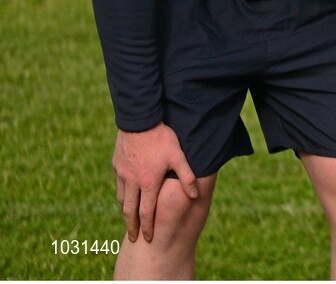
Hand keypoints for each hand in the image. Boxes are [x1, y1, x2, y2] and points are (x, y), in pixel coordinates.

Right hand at [113, 123, 198, 242]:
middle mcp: (133, 182)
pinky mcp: (117, 165)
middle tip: (132, 238)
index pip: (147, 212)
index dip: (148, 227)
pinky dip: (122, 194)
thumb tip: (195, 195)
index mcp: (149, 183)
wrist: (139, 120)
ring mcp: (123, 174)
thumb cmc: (162, 138)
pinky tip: (125, 194)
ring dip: (126, 210)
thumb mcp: (179, 156)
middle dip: (132, 226)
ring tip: (129, 219)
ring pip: (122, 198)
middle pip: (130, 211)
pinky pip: (118, 185)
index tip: (148, 238)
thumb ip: (187, 177)